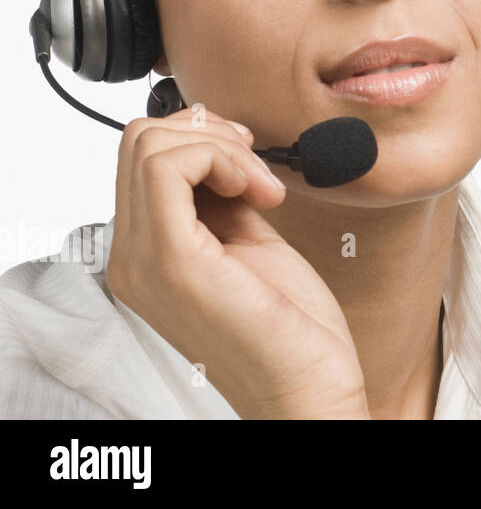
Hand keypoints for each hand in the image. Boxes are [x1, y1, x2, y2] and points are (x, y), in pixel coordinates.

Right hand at [105, 107, 370, 418]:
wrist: (307, 386)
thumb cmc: (289, 328)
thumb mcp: (249, 244)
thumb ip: (224, 202)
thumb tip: (225, 155)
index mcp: (147, 254)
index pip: (142, 159)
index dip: (204, 140)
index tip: (251, 162)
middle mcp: (133, 258)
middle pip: (139, 142)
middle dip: (210, 133)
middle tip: (256, 168)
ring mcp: (145, 261)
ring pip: (149, 145)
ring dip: (221, 146)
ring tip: (260, 185)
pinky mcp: (173, 261)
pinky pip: (166, 168)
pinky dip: (220, 158)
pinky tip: (257, 192)